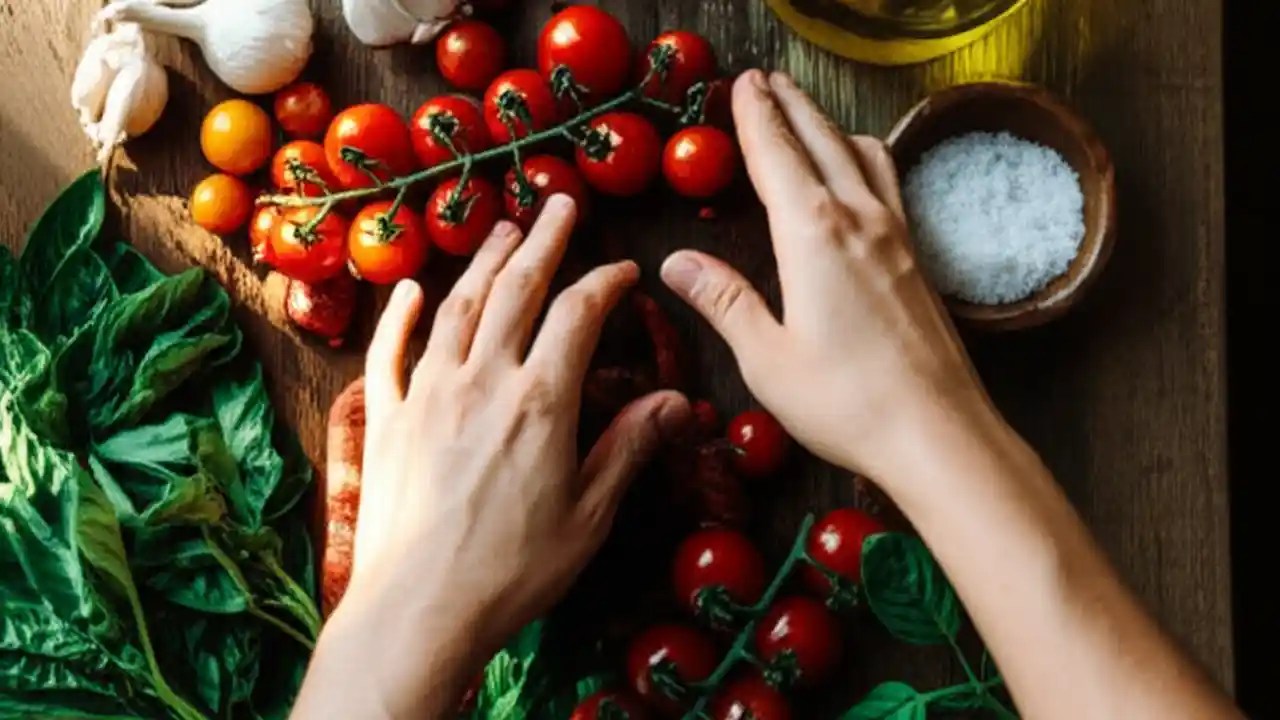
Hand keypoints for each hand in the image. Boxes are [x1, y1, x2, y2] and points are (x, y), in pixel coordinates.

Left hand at [299, 197, 689, 718]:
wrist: (420, 609)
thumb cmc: (513, 570)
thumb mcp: (589, 515)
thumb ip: (629, 447)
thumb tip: (679, 401)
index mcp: (541, 402)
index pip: (578, 315)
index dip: (604, 282)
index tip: (622, 269)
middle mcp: (482, 381)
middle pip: (516, 290)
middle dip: (543, 242)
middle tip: (559, 204)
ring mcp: (427, 395)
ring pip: (457, 308)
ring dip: (482, 263)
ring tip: (502, 229)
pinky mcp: (387, 420)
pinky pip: (390, 353)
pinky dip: (400, 316)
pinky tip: (411, 291)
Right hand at [661, 70, 994, 482]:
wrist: (938, 434)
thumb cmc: (847, 403)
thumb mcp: (767, 359)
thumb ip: (724, 302)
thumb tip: (676, 263)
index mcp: (814, 235)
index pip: (776, 156)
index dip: (755, 117)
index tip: (742, 84)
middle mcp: (860, 220)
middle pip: (821, 141)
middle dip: (790, 106)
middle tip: (767, 81)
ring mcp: (896, 237)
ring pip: (862, 155)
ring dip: (829, 126)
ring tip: (809, 115)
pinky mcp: (917, 260)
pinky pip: (889, 184)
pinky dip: (864, 158)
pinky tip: (862, 174)